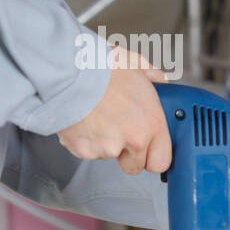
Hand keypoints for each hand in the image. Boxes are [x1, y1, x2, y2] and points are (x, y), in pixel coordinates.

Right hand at [57, 45, 170, 175]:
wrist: (68, 74)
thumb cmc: (100, 68)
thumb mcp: (135, 63)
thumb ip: (151, 75)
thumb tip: (157, 78)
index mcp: (151, 123)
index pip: (161, 161)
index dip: (153, 155)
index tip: (148, 149)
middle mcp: (133, 139)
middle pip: (134, 166)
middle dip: (128, 154)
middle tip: (119, 130)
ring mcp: (108, 148)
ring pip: (109, 156)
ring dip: (105, 143)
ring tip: (98, 116)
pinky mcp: (84, 151)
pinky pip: (88, 151)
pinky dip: (86, 140)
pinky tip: (85, 119)